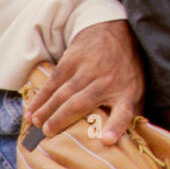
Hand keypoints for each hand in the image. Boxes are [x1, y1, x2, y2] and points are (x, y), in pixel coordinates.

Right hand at [23, 19, 143, 143]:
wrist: (113, 28)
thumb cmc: (125, 66)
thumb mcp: (137, 86)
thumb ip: (131, 109)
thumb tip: (127, 137)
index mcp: (126, 92)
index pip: (124, 112)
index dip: (115, 126)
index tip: (107, 140)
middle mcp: (107, 81)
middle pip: (82, 103)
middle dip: (63, 119)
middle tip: (49, 133)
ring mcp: (89, 69)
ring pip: (64, 93)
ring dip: (48, 110)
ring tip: (38, 125)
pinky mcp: (73, 60)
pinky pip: (53, 82)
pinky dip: (41, 98)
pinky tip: (32, 111)